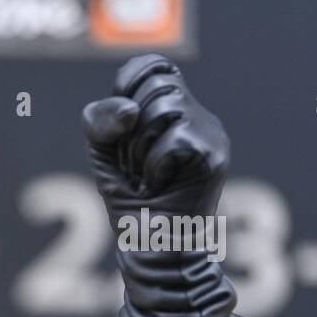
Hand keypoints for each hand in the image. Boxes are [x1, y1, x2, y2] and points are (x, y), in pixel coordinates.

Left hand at [82, 54, 258, 316]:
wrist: (153, 250)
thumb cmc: (131, 206)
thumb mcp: (104, 156)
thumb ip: (102, 120)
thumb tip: (128, 111)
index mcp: (172, 113)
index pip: (151, 66)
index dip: (130, 83)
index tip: (121, 124)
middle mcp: (196, 117)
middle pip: (153, 84)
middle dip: (130, 130)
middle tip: (138, 166)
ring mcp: (210, 133)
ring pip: (162, 108)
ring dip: (141, 150)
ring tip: (151, 178)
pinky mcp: (213, 154)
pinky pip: (172, 139)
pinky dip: (156, 165)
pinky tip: (163, 185)